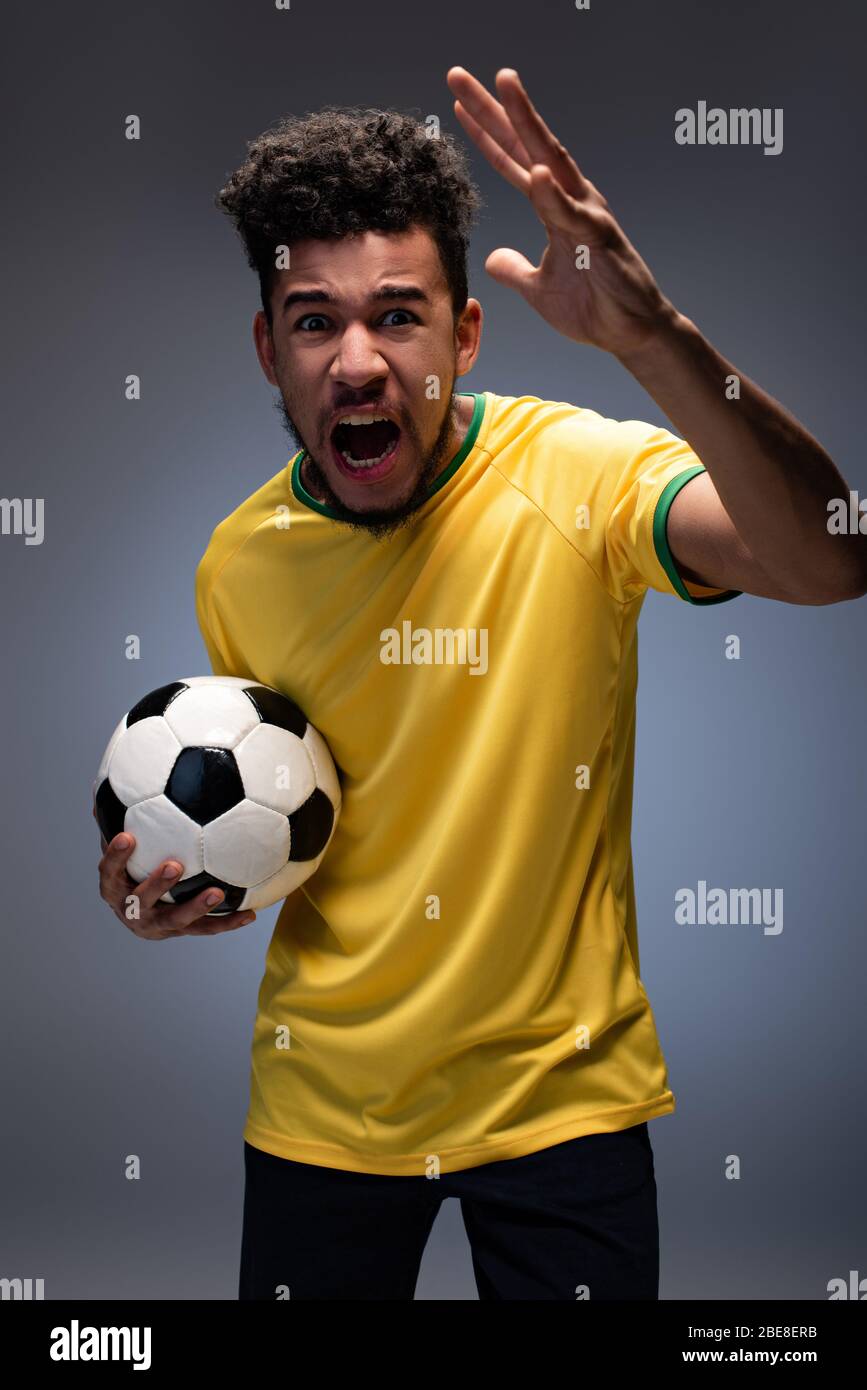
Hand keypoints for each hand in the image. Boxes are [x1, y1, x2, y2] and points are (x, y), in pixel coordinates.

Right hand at [94, 809, 255, 938]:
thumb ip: (115, 821)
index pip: (109, 872)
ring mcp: (158, 924)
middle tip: (175, 865)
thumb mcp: (119, 849)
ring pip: (176, 920)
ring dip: (196, 906)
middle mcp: (132, 910)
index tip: (126, 836)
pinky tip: (250, 914)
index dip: (115, 856)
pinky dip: (227, 922)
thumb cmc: (129, 869)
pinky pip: (206, 929)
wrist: (138, 916)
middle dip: (157, 884)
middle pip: (141, 900)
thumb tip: (109, 778)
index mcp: (115, 888)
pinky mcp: (182, 931)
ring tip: (217, 892)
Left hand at [446, 66, 675, 356]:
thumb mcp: (537, 290)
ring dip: (527, 122)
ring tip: (504, 87)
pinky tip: (535, 171)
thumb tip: (492, 259)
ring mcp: (587, 214)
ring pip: (551, 160)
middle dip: (495, 108)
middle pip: (527, 143)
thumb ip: (514, 270)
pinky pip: (573, 214)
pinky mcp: (601, 239)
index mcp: (555, 206)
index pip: (513, 160)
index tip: (456, 103)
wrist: (629, 333)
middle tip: (460, 76)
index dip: (485, 132)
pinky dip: (554, 195)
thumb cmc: (592, 306)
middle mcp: (572, 198)